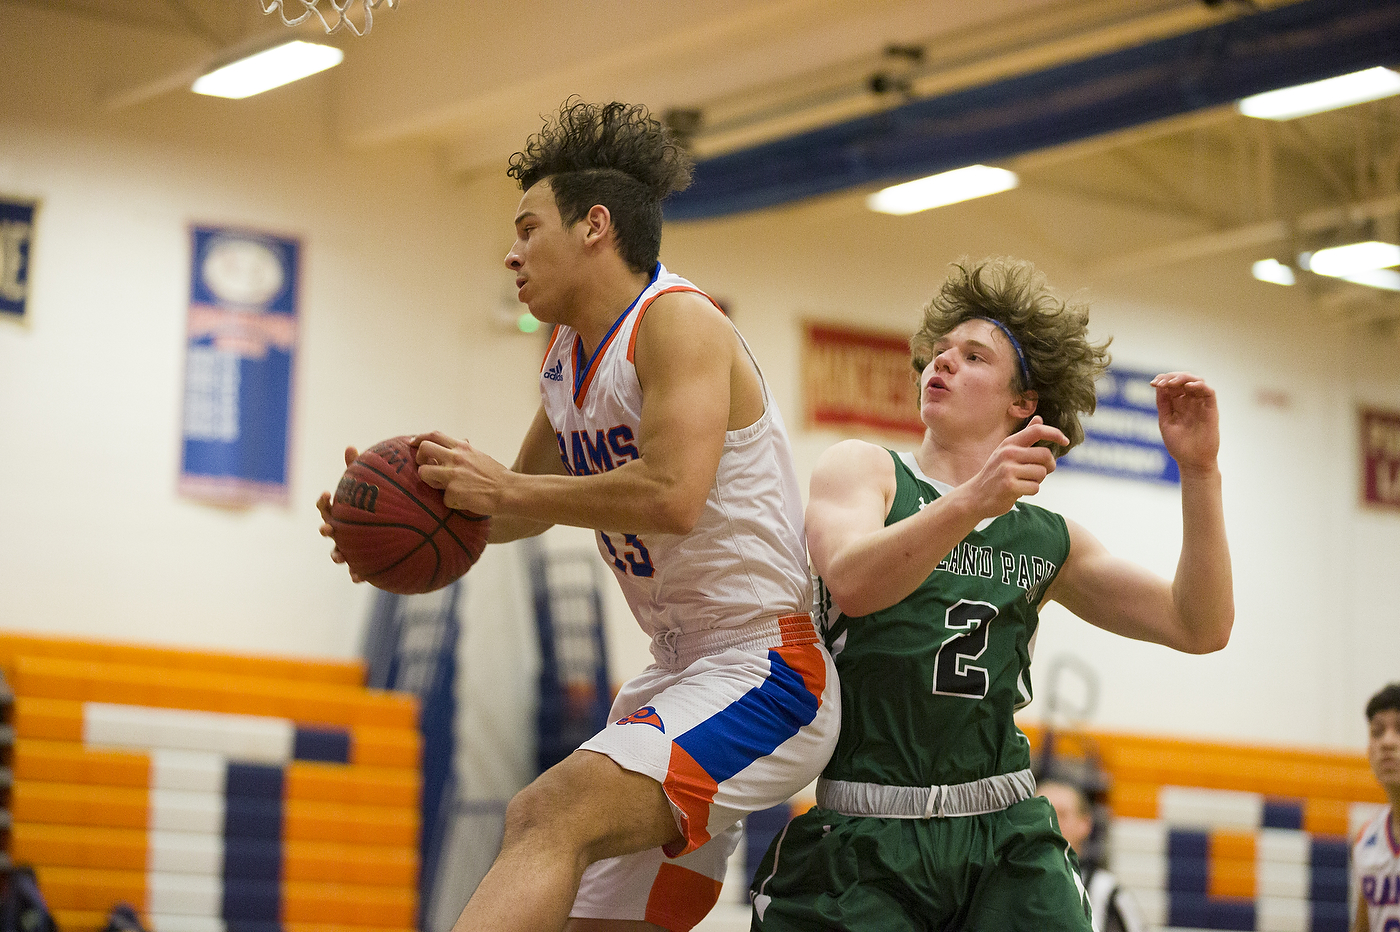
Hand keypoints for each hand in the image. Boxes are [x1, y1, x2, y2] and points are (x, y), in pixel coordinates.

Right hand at [317, 446, 363, 581]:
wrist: (395, 530)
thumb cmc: (375, 504)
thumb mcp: (369, 487)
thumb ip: (358, 469)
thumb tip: (349, 446)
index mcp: (341, 512)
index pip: (327, 507)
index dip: (324, 503)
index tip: (327, 495)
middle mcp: (341, 530)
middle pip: (328, 530)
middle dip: (326, 529)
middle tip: (328, 528)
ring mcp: (349, 546)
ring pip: (338, 553)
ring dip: (336, 555)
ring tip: (339, 557)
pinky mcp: (361, 562)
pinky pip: (357, 571)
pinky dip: (356, 575)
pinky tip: (359, 578)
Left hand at [414, 430, 503, 515]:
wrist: (508, 491)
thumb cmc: (495, 475)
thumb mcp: (480, 455)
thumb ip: (465, 450)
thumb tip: (461, 441)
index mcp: (462, 447)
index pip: (434, 435)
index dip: (419, 437)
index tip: (412, 443)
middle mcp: (455, 458)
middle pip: (424, 449)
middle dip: (419, 458)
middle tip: (426, 467)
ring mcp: (453, 475)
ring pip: (424, 474)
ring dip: (430, 481)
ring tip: (443, 487)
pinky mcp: (453, 492)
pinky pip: (443, 497)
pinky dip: (451, 501)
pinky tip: (463, 500)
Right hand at [966, 417, 1068, 516]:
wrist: (976, 496)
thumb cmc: (996, 474)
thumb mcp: (1007, 451)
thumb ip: (1025, 436)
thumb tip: (1039, 418)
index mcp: (1009, 443)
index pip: (1037, 431)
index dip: (1055, 433)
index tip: (1066, 441)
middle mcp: (1008, 453)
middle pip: (1045, 455)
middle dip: (1048, 466)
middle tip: (1040, 472)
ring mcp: (1007, 469)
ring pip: (1041, 473)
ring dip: (1037, 481)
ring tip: (1023, 482)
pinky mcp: (1009, 486)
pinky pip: (1035, 487)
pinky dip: (1031, 491)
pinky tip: (1018, 491)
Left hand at [1152, 372, 1219, 473]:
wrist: (1192, 462)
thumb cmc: (1179, 445)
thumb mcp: (1165, 421)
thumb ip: (1163, 403)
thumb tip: (1159, 385)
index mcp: (1178, 404)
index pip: (1172, 385)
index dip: (1163, 380)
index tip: (1153, 383)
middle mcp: (1190, 401)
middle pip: (1184, 380)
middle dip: (1172, 377)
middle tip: (1161, 382)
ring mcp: (1201, 404)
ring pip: (1197, 382)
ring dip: (1184, 378)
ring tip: (1172, 383)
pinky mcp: (1211, 409)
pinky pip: (1209, 392)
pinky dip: (1199, 385)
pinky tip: (1189, 386)